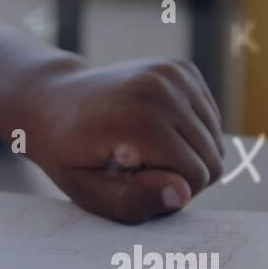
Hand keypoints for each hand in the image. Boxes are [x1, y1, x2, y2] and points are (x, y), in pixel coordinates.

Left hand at [13, 57, 223, 223]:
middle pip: (212, 159)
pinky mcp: (182, 68)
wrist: (52, 101)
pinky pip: (211, 119)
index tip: (135, 182)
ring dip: (187, 154)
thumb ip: (132, 200)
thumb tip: (182, 192)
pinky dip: (189, 132)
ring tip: (144, 150)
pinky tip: (153, 130)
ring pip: (215, 140)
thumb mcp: (85, 189)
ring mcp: (173, 73)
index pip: (195, 177)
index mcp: (138, 120)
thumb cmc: (68, 152)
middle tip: (139, 169)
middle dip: (181, 175)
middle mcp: (161, 89)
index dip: (170, 192)